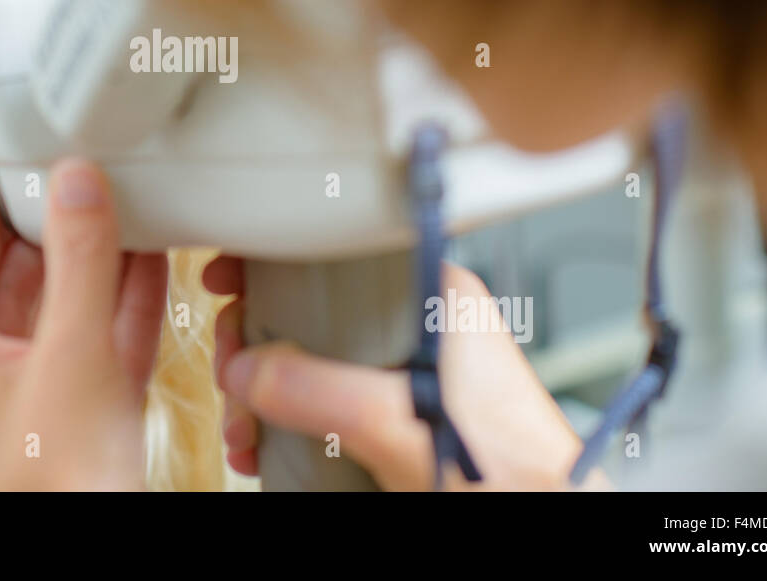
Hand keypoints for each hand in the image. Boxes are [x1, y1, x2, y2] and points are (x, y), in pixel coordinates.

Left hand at [0, 158, 167, 490]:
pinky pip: (101, 339)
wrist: (94, 546)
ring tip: (127, 204)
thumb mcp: (71, 351)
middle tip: (87, 174)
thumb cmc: (57, 476)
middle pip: (16, 275)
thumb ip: (78, 259)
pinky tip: (155, 260)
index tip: (26, 158)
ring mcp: (36, 391)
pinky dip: (125, 301)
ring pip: (65, 306)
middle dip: (55, 226)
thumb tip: (74, 178)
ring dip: (98, 260)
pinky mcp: (81, 410)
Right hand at [207, 258, 608, 489]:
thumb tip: (246, 370)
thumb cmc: (510, 468)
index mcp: (430, 293)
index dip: (271, 261)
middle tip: (231, 376)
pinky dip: (288, 417)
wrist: (542, 516)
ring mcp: (406, 366)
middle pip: (307, 309)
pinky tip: (266, 444)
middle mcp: (416, 320)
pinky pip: (326, 396)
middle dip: (253, 345)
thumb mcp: (399, 421)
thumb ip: (321, 391)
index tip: (225, 274)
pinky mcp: (397, 408)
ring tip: (246, 428)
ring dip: (264, 391)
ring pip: (309, 357)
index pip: (335, 250)